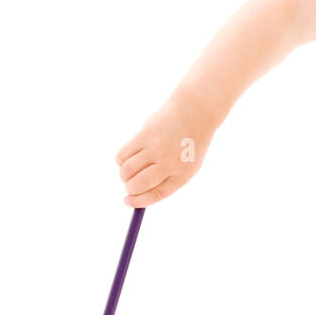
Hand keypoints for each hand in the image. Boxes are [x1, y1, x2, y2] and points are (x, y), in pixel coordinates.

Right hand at [114, 89, 216, 207]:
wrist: (195, 112)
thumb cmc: (189, 144)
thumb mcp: (187, 166)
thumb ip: (165, 180)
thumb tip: (136, 194)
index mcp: (182, 174)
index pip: (156, 194)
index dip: (139, 201)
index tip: (127, 201)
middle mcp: (168, 163)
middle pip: (137, 185)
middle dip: (129, 187)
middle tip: (129, 183)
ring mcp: (155, 148)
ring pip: (126, 170)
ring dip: (124, 174)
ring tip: (131, 168)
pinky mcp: (143, 135)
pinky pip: (122, 155)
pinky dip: (120, 160)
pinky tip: (129, 156)